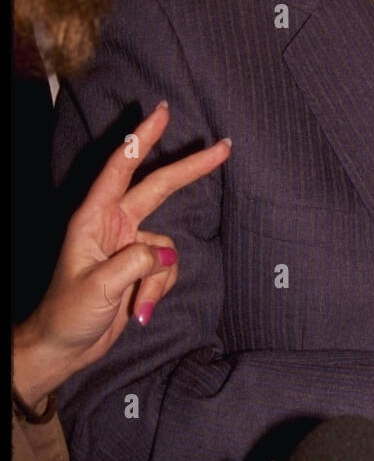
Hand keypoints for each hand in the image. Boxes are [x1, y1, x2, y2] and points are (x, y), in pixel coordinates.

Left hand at [13, 102, 230, 408]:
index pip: (121, 168)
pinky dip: (158, 290)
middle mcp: (114, 224)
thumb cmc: (67, 313)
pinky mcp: (141, 267)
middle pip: (159, 187)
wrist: (62, 348)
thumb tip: (167, 251)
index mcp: (94, 218)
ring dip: (159, 279)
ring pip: (167, 246)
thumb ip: (136, 262)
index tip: (163, 112)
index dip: (142, 138)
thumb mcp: (98, 287)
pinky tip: (139, 312)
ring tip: (136, 307)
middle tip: (224, 147)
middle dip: (191, 168)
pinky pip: (167, 268)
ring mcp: (130, 245)